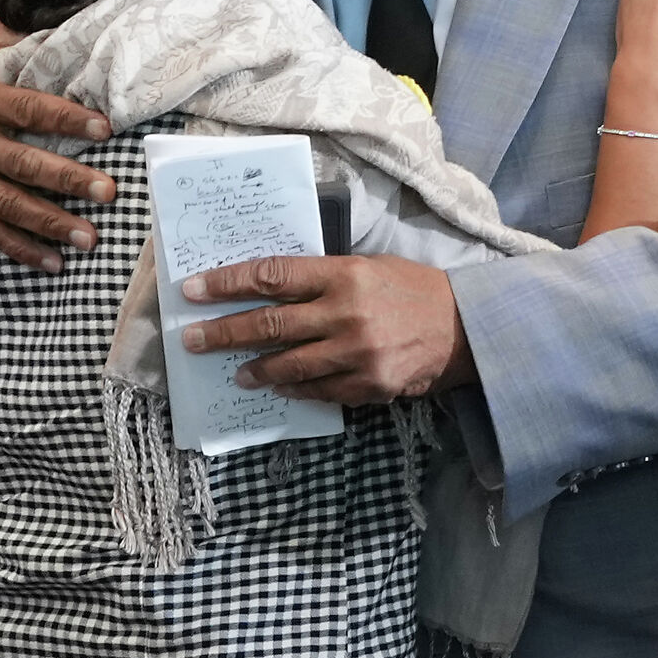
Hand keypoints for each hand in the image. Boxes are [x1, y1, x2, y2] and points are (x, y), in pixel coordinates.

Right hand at [0, 23, 115, 270]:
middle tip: (108, 192)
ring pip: (8, 203)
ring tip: (89, 238)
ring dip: (50, 223)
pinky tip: (52, 263)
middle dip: (67, 179)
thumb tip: (49, 31)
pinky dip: (18, 248)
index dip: (65, 118)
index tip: (104, 128)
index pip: (26, 108)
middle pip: (22, 163)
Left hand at [180, 254, 470, 404]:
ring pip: (287, 365)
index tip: (194, 290)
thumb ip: (324, 278)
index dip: (227, 283)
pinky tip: (278, 386)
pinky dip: (293, 388)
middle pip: (269, 324)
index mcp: (345, 275)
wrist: (465, 328)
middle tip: (192, 340)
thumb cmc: (414, 290)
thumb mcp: (369, 267)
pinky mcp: (368, 384)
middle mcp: (346, 313)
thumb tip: (269, 288)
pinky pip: (317, 390)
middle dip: (223, 332)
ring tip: (235, 371)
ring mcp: (356, 353)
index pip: (271, 277)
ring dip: (254, 368)